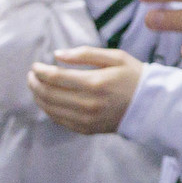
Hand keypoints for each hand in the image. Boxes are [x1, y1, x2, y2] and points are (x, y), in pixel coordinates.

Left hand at [28, 47, 143, 133]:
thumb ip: (86, 53)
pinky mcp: (85, 129)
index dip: (40, 71)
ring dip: (38, 97)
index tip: (35, 66)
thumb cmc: (133, 76)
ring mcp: (85, 119)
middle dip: (35, 83)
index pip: (56, 77)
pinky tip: (48, 100)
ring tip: (36, 86)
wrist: (150, 105)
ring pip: (50, 109)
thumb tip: (57, 54)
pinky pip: (59, 120)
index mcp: (94, 83)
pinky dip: (49, 109)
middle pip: (48, 94)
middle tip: (31, 75)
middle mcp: (87, 104)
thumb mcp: (116, 57)